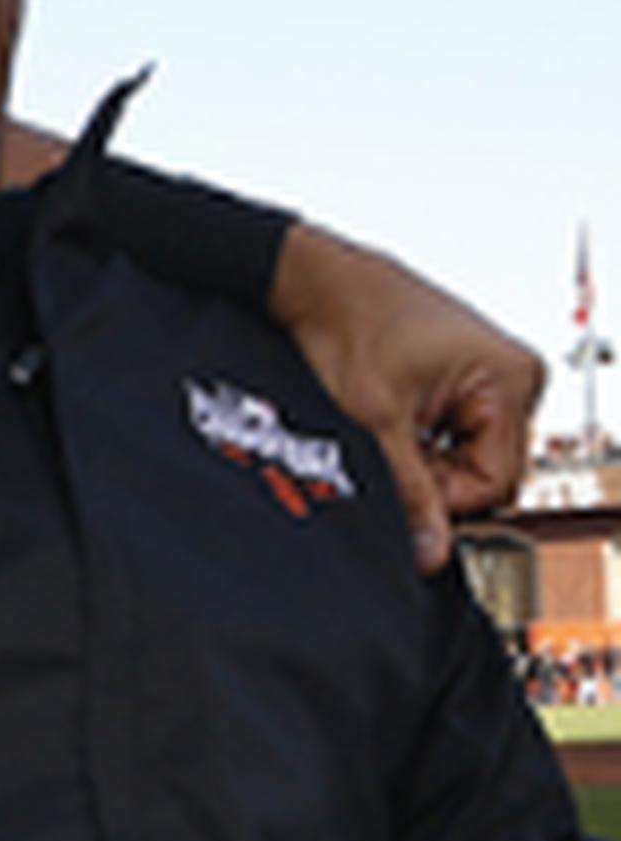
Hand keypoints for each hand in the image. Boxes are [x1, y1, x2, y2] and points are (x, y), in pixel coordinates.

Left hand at [269, 221, 543, 573]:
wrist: (323, 285)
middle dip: (436, 480)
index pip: (496, 483)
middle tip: (387, 453)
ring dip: (427, 463)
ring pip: (469, 460)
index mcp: (512, 380)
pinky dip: (425, 445)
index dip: (445, 499)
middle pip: (487, 474)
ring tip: (387, 430)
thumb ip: (408, 493)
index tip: (399, 483)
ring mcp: (497, 381)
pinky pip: (458, 439)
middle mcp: (517, 378)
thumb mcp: (376, 422)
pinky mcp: (472, 385)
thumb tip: (432, 555)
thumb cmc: (349, 329)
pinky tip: (395, 423)